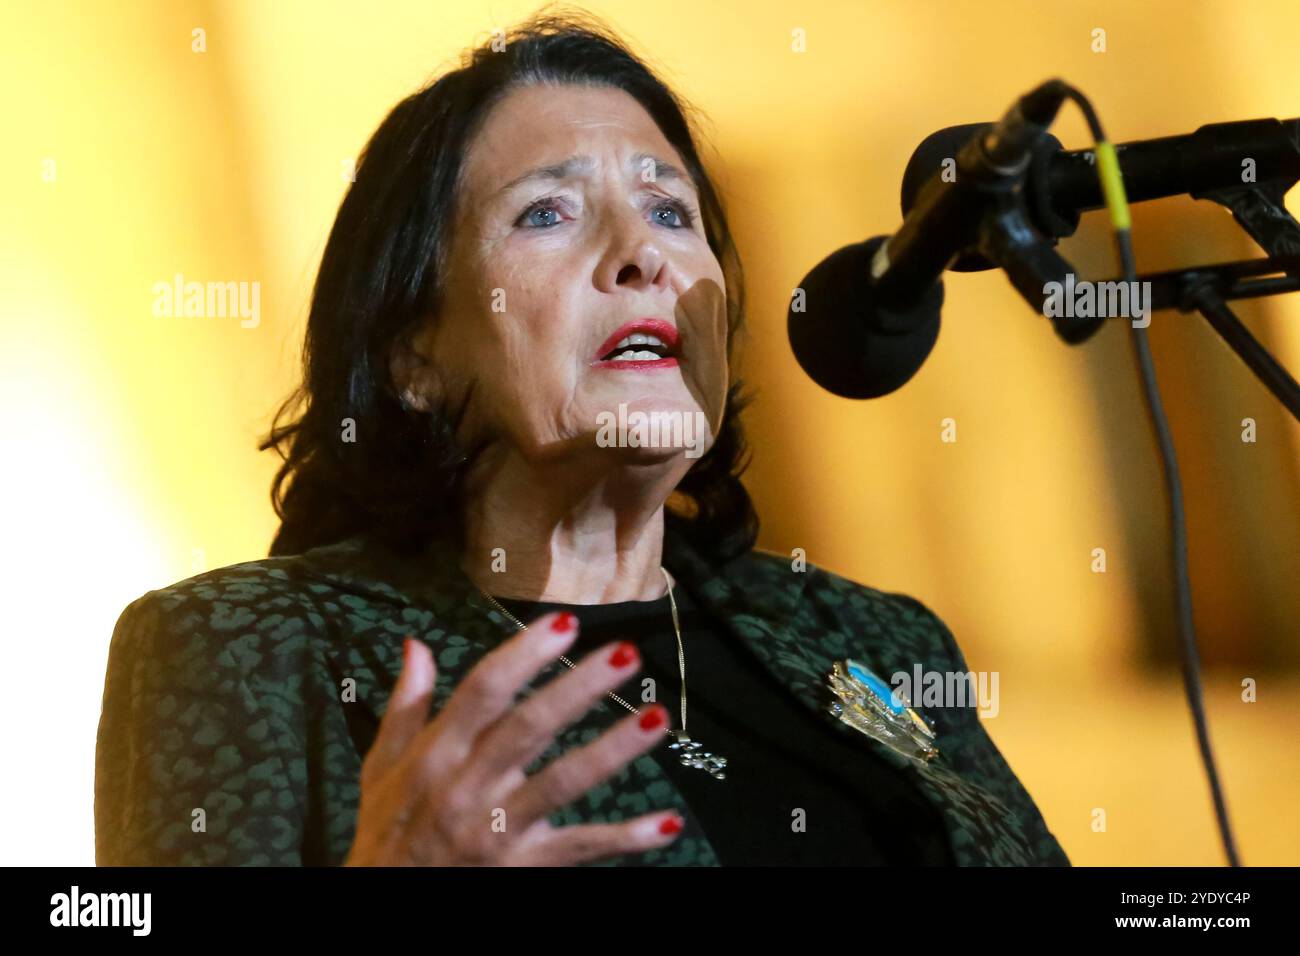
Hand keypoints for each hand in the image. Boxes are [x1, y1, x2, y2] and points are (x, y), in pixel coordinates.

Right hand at [343, 611, 681, 864]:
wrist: (382, 908)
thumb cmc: (388, 832)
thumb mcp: (382, 767)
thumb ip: (406, 706)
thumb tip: (418, 645)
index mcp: (437, 754)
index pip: (484, 692)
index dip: (524, 655)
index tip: (564, 623)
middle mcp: (469, 786)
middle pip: (530, 728)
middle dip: (578, 689)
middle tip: (624, 653)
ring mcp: (499, 829)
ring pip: (562, 782)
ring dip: (613, 750)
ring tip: (657, 718)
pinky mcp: (524, 867)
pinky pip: (580, 847)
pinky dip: (625, 838)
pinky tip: (667, 823)